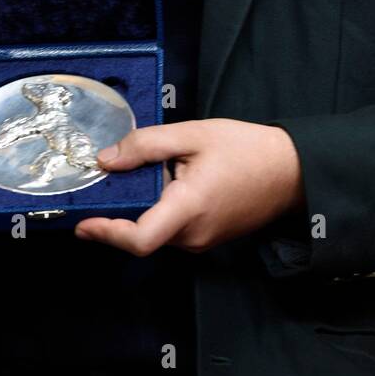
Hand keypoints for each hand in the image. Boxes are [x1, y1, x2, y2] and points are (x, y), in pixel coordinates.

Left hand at [73, 118, 305, 254]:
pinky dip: (160, 210)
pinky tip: (169, 181)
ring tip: (145, 172)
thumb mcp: (194, 134)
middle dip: (119, 213)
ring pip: (157, 231)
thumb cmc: (246, 149)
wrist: (292, 171)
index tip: (82, 223)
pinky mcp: (209, 238)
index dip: (106, 233)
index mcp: (188, 208)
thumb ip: (147, 145)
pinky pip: (174, 229)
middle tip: (104, 183)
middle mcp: (193, 235)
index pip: (139, 239)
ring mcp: (202, 241)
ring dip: (143, 208)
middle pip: (142, 234)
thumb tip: (106, 160)